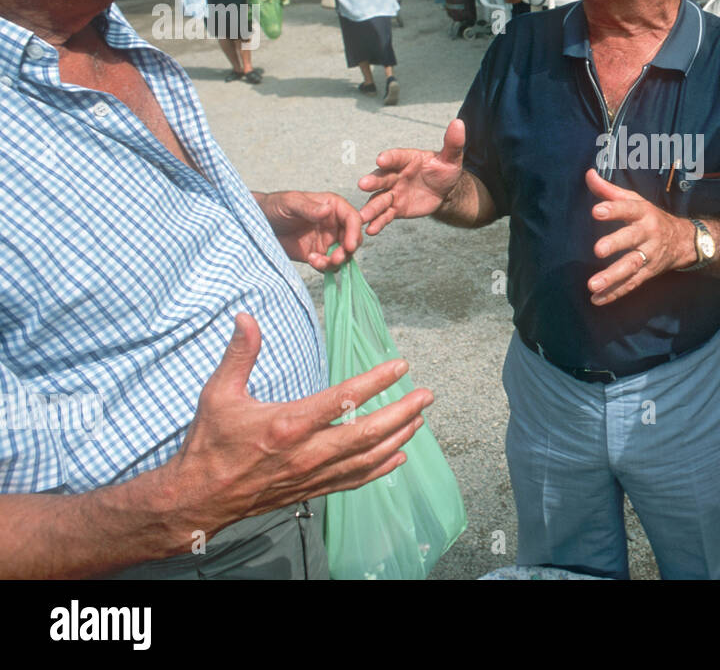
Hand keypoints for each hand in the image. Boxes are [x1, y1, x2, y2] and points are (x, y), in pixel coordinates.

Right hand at [161, 314, 433, 543]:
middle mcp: (306, 452)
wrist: (198, 498)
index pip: (343, 399)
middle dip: (402, 412)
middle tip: (426, 396)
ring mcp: (312, 474)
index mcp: (287, 425)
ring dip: (398, 437)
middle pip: (367, 432)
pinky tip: (398, 456)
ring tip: (419, 419)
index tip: (400, 366)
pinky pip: (355, 480)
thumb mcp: (218, 394)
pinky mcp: (312, 489)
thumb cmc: (209, 444)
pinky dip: (381, 468)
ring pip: (367, 457)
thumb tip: (245, 316)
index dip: (376, 381)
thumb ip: (239, 355)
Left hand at [258, 190, 361, 270]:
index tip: (348, 246)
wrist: (258, 224)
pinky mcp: (318, 255)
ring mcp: (327, 241)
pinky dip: (325, 267)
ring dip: (336, 261)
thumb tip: (328, 210)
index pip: (352, 219)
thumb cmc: (274, 206)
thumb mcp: (290, 203)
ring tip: (318, 261)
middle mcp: (334, 224)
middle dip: (347, 251)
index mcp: (332, 207)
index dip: (354, 232)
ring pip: (344, 254)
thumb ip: (309, 207)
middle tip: (335, 259)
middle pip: (352, 239)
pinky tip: (311, 260)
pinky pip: (329, 265)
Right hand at [357, 118, 466, 234]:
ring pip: (379, 199)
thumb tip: (459, 123)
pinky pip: (385, 215)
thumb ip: (453, 143)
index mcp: (406, 159)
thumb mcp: (451, 158)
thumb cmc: (444, 170)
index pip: (396, 157)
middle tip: (362, 184)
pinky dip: (378, 222)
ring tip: (362, 216)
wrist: (444, 190)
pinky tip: (371, 230)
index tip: (381, 159)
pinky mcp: (395, 208)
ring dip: (370, 207)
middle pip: (382, 178)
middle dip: (373, 181)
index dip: (389, 158)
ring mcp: (393, 192)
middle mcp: (395, 175)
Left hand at [586, 168, 692, 305]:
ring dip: (612, 277)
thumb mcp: (635, 201)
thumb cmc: (651, 218)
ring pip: (631, 266)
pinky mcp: (647, 273)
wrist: (684, 241)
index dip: (613, 209)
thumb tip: (589, 174)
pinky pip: (631, 284)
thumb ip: (609, 191)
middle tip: (598, 250)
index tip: (596, 210)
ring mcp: (649, 256)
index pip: (628, 209)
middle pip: (631, 239)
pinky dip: (614, 293)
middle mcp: (648, 234)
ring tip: (592, 285)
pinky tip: (597, 299)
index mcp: (644, 213)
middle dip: (615, 244)